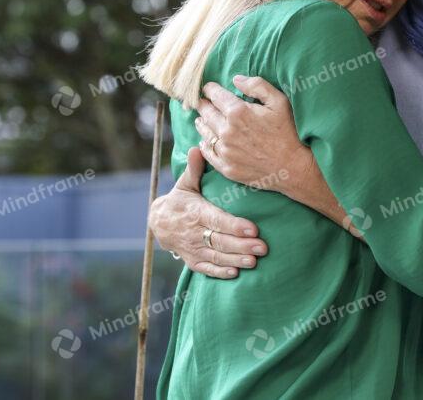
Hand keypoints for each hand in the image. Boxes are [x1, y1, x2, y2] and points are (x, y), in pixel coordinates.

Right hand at [148, 147, 267, 278]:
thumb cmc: (180, 200)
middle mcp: (194, 232)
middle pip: (220, 240)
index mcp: (196, 212)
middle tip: (263, 247)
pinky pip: (206, 268)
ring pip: (216, 256)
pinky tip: (235, 273)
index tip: (253, 228)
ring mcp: (193, 248)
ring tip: (254, 261)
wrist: (159, 223)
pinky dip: (219, 272)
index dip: (234, 225)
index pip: (217, 220)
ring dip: (235, 260)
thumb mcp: (185, 184)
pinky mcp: (192, 260)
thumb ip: (194, 169)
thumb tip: (198, 148)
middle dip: (242, 245)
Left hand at [196, 76, 363, 239]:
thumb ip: (257, 86)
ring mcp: (225, 151)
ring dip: (201, 123)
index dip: (210, 89)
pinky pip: (208, 154)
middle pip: (207, 113)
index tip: (208, 87)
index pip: (215, 95)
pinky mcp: (227, 167)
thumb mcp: (279, 101)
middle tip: (200, 102)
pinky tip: (204, 141)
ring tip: (200, 119)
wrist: (294, 168)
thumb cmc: (289, 132)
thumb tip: (236, 79)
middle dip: (203, 105)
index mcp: (238, 112)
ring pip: (205, 132)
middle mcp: (227, 131)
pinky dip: (204, 145)